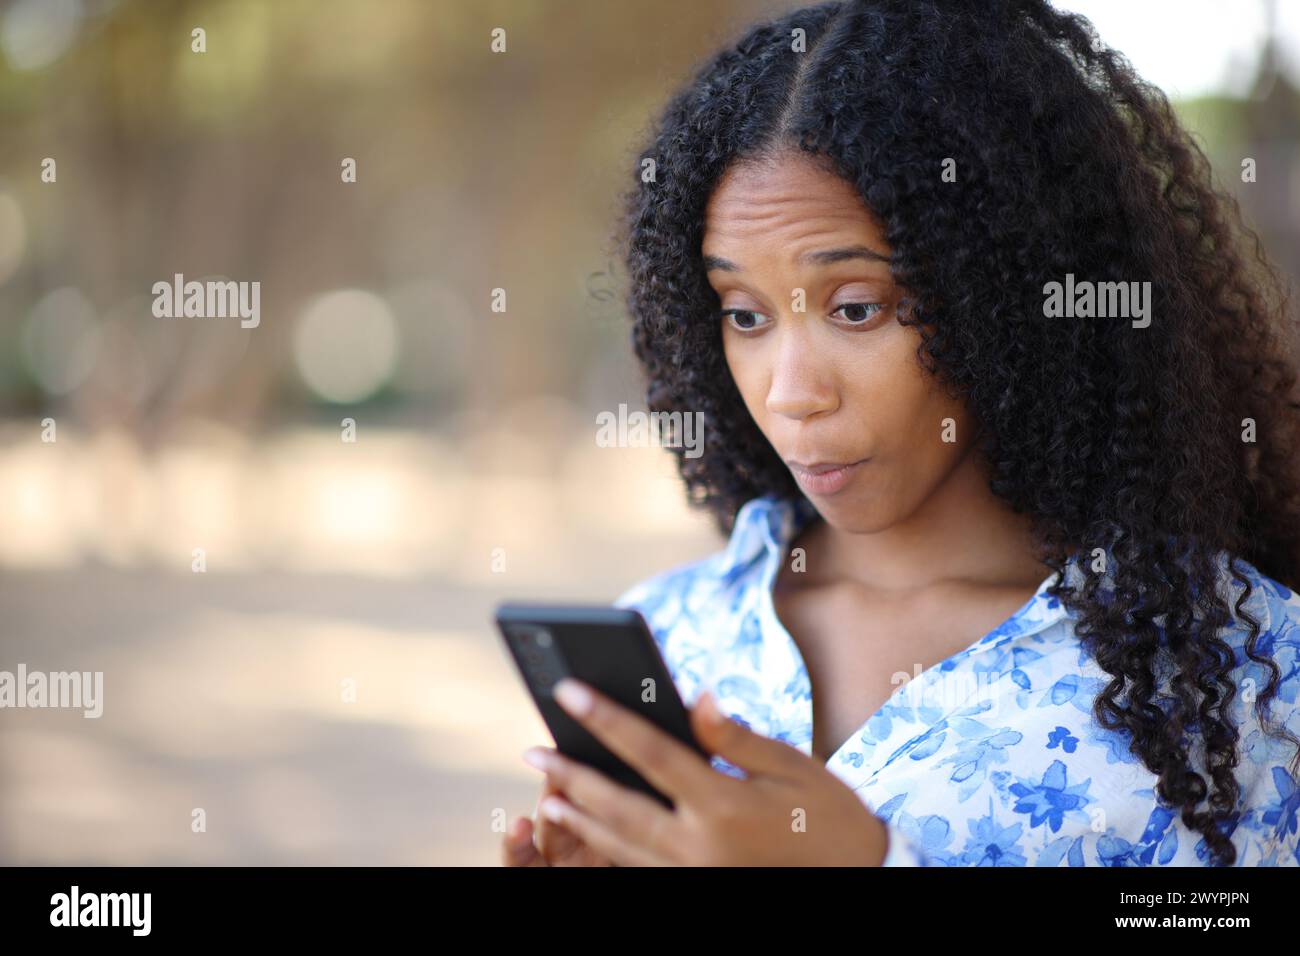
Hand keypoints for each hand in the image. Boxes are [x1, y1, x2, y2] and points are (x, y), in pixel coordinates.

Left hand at [518, 679, 888, 865]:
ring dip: (579, 818)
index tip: (568, 689)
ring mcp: (694, 877)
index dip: (606, 717)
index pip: (651, 751)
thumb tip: (695, 697)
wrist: (858, 878)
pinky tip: (589, 831)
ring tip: (547, 792)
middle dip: (571, 775)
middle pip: (619, 805)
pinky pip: (639, 870)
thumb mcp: (791, 765)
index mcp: (725, 804)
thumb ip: (734, 736)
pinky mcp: (695, 893)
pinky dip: (608, 850)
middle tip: (532, 751)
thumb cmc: (828, 815)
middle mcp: (701, 847)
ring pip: (620, 845)